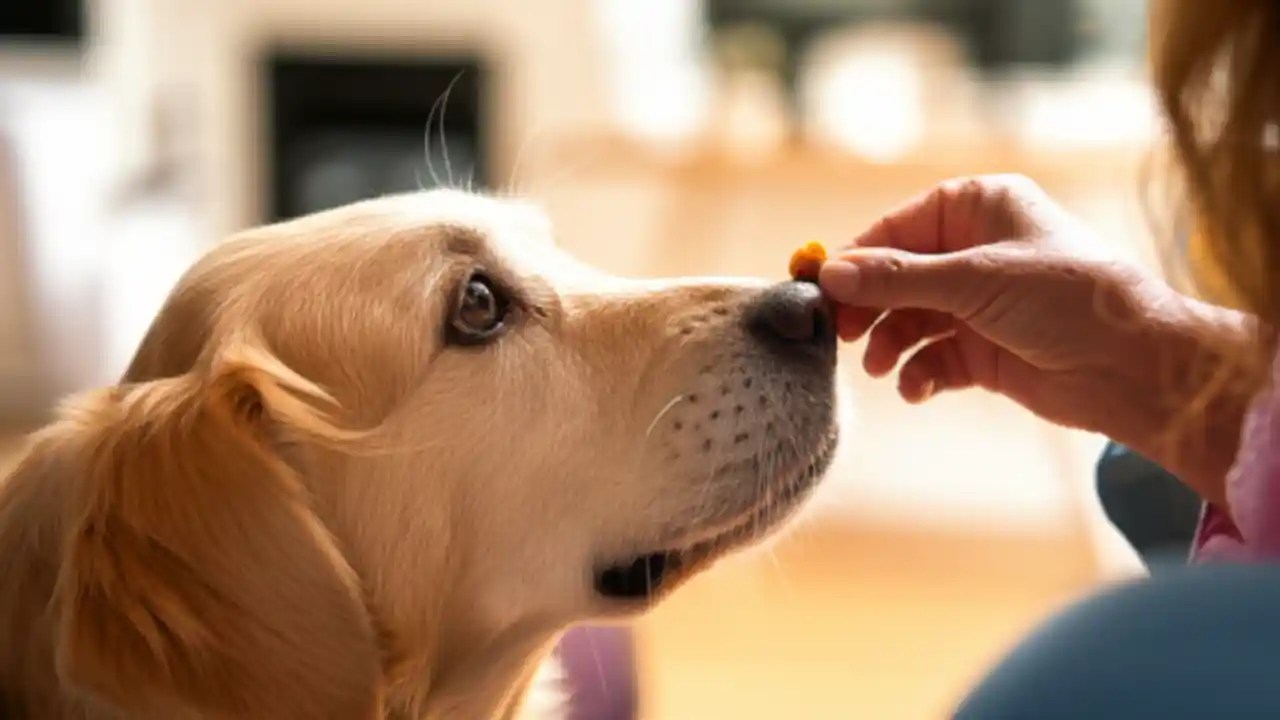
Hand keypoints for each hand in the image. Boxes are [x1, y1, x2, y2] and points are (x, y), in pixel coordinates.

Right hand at [820, 175, 1255, 504]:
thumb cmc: (1068, 300)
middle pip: (895, 276)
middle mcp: (975, 250)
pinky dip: (917, 373)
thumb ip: (898, 277)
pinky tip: (915, 388)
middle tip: (841, 335)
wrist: (1134, 369)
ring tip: (878, 366)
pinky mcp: (984, 350)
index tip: (819, 292)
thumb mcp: (974, 279)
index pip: (895, 228)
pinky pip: (932, 358)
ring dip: (889, 343)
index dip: (856, 260)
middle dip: (868, 307)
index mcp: (977, 208)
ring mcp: (979, 302)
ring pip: (909, 319)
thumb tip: (830, 272)